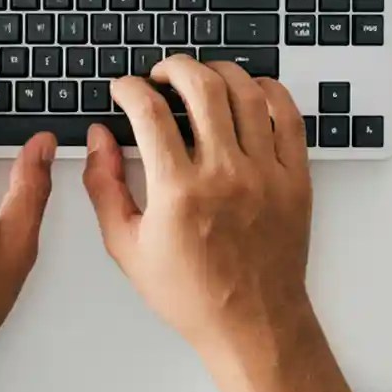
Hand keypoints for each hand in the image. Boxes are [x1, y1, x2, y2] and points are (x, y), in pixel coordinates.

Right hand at [83, 55, 365, 391]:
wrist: (252, 323)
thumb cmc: (191, 293)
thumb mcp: (126, 246)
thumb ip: (104, 186)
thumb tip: (97, 139)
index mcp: (178, 191)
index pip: (149, 111)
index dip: (130, 88)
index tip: (123, 89)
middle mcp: (224, 174)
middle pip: (201, 86)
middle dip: (174, 67)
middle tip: (161, 75)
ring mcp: (265, 173)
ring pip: (246, 92)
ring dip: (218, 72)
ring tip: (201, 78)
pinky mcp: (294, 178)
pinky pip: (288, 116)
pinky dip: (268, 92)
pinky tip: (250, 92)